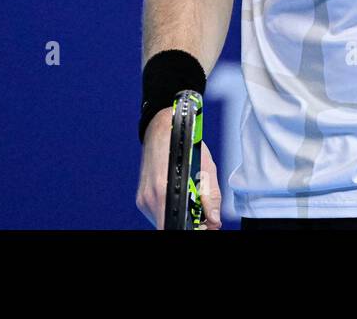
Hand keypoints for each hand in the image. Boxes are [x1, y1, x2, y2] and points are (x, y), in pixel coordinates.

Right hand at [136, 106, 223, 229]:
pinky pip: (158, 213)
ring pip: (163, 221)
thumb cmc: (184, 142)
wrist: (162, 127)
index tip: (204, 225)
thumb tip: (215, 220)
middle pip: (168, 226)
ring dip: (179, 217)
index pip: (173, 227)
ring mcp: (143, 200)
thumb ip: (210, 197)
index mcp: (164, 191)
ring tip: (192, 201)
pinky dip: (171, 210)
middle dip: (188, 224)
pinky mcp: (141, 199)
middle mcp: (150, 198)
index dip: (191, 229)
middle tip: (202, 214)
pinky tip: (180, 196)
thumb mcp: (205, 168)